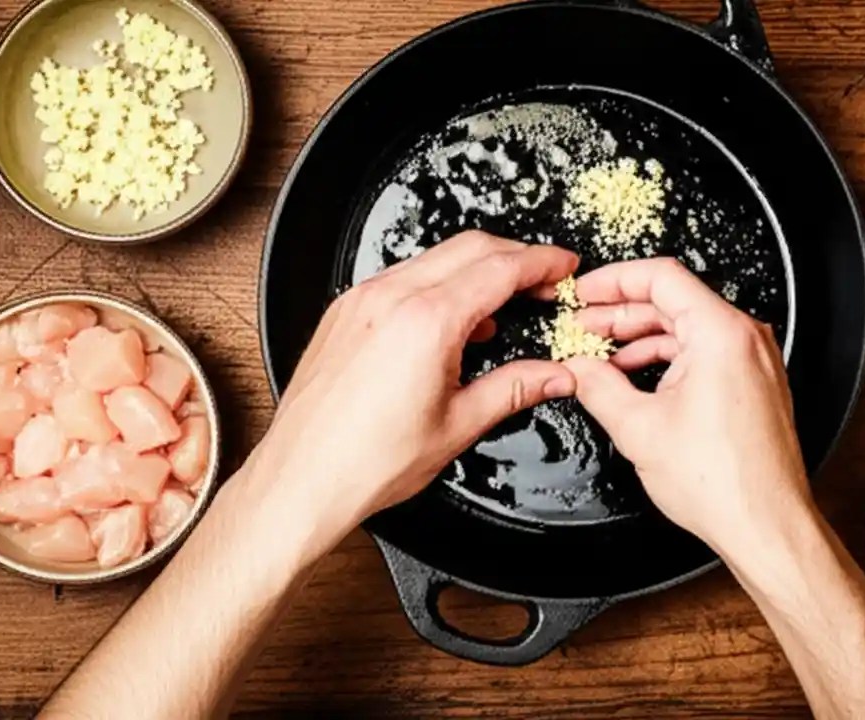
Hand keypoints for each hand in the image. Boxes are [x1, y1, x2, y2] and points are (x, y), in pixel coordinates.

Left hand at [250, 231, 578, 548]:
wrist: (301, 479)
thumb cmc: (366, 463)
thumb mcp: (458, 426)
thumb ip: (514, 389)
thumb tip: (555, 375)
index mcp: (425, 322)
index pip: (500, 268)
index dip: (541, 262)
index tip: (563, 266)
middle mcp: (389, 298)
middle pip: (470, 247)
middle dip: (515, 255)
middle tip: (544, 279)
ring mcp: (361, 301)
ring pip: (434, 258)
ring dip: (476, 268)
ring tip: (502, 303)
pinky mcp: (343, 312)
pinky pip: (401, 277)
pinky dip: (437, 283)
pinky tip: (452, 319)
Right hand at [563, 258, 809, 552]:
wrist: (766, 525)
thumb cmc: (722, 483)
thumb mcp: (639, 429)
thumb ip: (598, 387)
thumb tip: (577, 368)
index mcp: (721, 334)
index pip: (661, 277)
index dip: (613, 280)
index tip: (586, 292)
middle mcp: (745, 339)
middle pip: (673, 301)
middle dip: (621, 313)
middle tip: (582, 327)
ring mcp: (754, 361)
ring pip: (687, 329)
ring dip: (641, 338)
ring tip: (601, 357)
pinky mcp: (754, 384)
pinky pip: (704, 353)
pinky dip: (667, 359)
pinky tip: (636, 378)